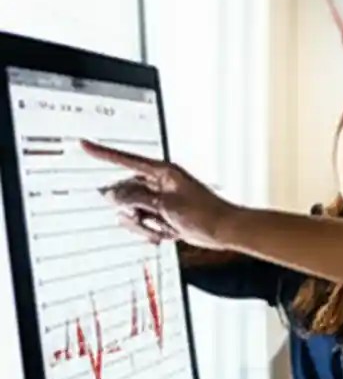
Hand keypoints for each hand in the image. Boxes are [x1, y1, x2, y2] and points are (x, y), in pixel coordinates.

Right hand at [82, 140, 239, 249]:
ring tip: (165, 228)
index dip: (102, 153)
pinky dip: (151, 232)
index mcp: (162, 172)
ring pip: (130, 213)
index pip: (125, 160)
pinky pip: (142, 224)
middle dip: (132, 210)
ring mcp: (158, 200)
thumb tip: (109, 194)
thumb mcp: (165, 205)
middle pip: (124, 194)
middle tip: (154, 217)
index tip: (82, 144)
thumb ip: (134, 198)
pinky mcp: (161, 215)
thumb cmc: (203, 213)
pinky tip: (169, 234)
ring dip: (142, 225)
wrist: (223, 230)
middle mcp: (158, 183)